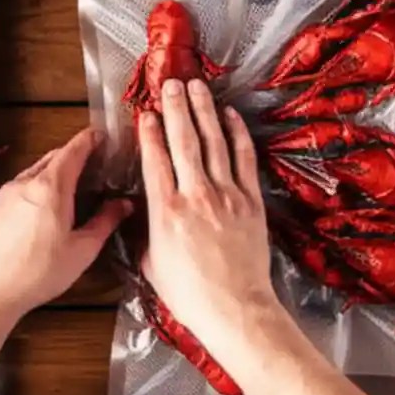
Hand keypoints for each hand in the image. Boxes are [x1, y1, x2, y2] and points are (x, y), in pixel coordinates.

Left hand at [0, 127, 132, 322]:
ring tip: (76, 182)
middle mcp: (26, 182)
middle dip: (75, 154)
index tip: (104, 135)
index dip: (90, 140)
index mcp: (50, 188)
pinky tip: (50, 202)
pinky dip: (41, 183)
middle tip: (96, 161)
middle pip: (54, 157)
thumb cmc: (41, 273)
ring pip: (37, 170)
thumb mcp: (82, 250)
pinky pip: (24, 184)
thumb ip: (105, 222)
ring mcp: (7, 193)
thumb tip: (124, 204)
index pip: (73, 150)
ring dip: (57, 169)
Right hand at [138, 78, 276, 345]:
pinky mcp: (251, 201)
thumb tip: (143, 214)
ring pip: (213, 142)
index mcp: (165, 211)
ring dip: (204, 111)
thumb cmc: (189, 295)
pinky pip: (244, 159)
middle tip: (170, 84)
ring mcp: (227, 195)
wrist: (235, 310)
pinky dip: (236, 134)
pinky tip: (229, 116)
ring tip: (196, 87)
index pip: (155, 159)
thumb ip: (146, 232)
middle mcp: (196, 196)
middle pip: (184, 141)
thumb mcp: (151, 264)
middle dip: (176, 108)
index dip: (149, 132)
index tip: (146, 113)